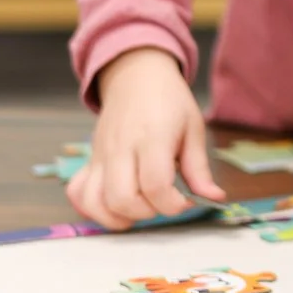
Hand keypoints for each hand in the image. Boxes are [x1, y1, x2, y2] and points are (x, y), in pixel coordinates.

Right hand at [68, 48, 225, 230]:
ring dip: (118, 216)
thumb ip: (199, 169)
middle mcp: (121, 148)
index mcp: (152, 138)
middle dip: (147, 212)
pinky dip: (91, 208)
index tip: (185, 200)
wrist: (135, 76)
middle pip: (122, 198)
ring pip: (95, 201)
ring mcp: (100, 156)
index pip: (155, 185)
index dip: (172, 204)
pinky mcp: (89, 160)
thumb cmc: (169, 101)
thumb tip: (215, 198)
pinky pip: (77, 192)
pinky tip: (113, 206)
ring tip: (139, 209)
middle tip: (162, 202)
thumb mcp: (193, 128)